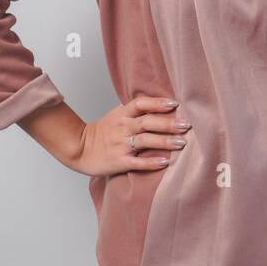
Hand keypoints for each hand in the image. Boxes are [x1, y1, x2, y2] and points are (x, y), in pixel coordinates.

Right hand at [74, 96, 191, 176]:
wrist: (79, 149)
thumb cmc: (102, 132)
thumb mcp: (116, 115)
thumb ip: (135, 110)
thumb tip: (161, 104)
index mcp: (122, 115)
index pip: (141, 104)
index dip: (158, 103)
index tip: (174, 104)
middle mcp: (122, 127)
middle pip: (147, 122)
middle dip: (168, 123)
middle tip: (186, 125)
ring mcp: (120, 145)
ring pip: (145, 141)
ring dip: (165, 142)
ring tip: (182, 143)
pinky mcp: (119, 161)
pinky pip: (138, 162)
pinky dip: (152, 162)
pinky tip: (165, 162)